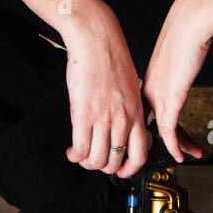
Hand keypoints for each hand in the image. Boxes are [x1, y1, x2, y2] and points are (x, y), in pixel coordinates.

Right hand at [61, 0, 149, 176]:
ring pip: (96, 160)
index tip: (119, 172)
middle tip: (93, 160)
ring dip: (86, 163)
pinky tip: (72, 149)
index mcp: (137, 113)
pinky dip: (75, 155)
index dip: (128, 170)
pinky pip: (80, 148)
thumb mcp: (131, 88)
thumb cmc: (112, 58)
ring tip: (80, 155)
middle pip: (114, 162)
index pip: (140, 155)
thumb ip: (128, 109)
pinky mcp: (84, 114)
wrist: (97, 40)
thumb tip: (121, 126)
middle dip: (102, 167)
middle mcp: (123, 120)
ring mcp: (104, 119)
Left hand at [136, 0, 212, 170]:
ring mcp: (158, 96)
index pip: (144, 113)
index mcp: (147, 82)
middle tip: (173, 151)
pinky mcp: (171, 98)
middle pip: (149, 125)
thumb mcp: (173, 57)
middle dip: (160, 142)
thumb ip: (172, 70)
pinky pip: (169, 130)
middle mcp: (149, 91)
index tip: (159, 138)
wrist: (189, 25)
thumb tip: (178, 73)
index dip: (149, 129)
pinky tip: (180, 154)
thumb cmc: (184, 35)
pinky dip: (174, 145)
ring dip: (174, 147)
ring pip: (159, 131)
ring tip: (186, 155)